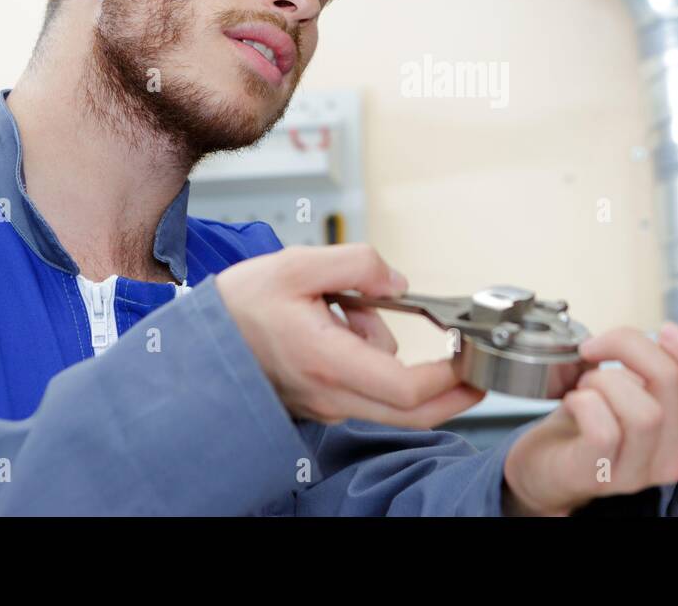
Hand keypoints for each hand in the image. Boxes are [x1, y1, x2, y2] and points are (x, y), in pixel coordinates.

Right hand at [215, 243, 483, 426]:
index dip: (448, 378)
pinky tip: (339, 325)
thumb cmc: (240, 305)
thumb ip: (356, 265)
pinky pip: (363, 387)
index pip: (406, 389)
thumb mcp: (298, 264)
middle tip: (477, 370)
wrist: (200, 338)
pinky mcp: (321, 402)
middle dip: (452, 394)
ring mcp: (326, 403)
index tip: (470, 356)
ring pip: (386, 394)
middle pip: (410, 413)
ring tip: (346, 308)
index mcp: (328, 361)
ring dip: (391, 355)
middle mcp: (330, 393)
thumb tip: (396, 280)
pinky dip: (369, 359)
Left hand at [502, 323, 677, 514]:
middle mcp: (675, 457)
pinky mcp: (600, 476)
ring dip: (604, 379)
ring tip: (590, 383)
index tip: (666, 329)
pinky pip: (603, 430)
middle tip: (603, 345)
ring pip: (642, 412)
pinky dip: (584, 401)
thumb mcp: (656, 379)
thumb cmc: (607, 415)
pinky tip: (577, 401)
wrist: (552, 458)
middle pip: (673, 386)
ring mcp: (639, 473)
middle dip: (631, 347)